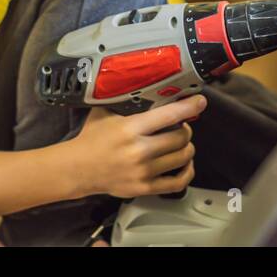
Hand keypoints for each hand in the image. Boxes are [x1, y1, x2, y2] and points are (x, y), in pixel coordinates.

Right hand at [71, 96, 202, 198]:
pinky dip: (187, 171)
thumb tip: (147, 89)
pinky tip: (184, 163)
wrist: (77, 169)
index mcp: (130, 128)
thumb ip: (126, 103)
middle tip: (180, 126)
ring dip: (187, 147)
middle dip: (185, 129)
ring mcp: (144, 172)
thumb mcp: (105, 113)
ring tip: (180, 142)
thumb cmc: (91, 139)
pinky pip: (178, 182)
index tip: (200, 101)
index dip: (189, 107)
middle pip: (181, 137)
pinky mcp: (145, 188)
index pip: (169, 115)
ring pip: (183, 157)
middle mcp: (139, 151)